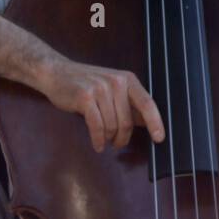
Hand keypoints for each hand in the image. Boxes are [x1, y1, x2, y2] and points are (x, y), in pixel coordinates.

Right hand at [36, 57, 165, 152]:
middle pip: (127, 121)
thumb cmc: (87, 84)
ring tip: (104, 140)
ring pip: (111, 126)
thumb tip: (147, 123)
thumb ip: (129, 104)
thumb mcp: (113, 89)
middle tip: (118, 144)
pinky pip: (97, 126)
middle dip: (123, 138)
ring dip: (108, 139)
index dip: (155, 122)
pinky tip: (98, 145)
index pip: (147, 103)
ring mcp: (101, 89)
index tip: (160, 138)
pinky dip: (98, 140)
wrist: (58, 73)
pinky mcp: (85, 98)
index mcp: (128, 79)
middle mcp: (116, 82)